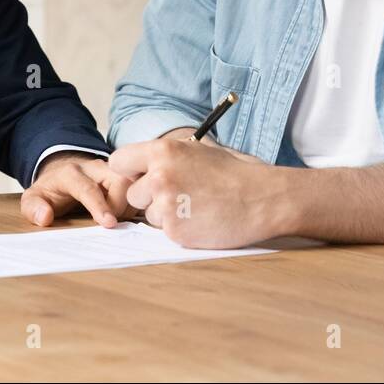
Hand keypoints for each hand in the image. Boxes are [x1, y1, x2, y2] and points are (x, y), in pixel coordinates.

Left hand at [21, 152, 135, 228]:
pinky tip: (126, 213)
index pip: (88, 188)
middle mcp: (94, 167)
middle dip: (121, 205)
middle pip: (119, 181)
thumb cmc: (50, 190)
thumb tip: (45, 217)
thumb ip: (33, 208)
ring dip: (130, 204)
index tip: (109, 224)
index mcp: (71, 173)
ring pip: (132, 183)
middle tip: (113, 223)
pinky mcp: (121, 174)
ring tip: (118, 219)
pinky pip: (137, 186)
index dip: (100, 206)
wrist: (61, 172)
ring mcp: (110, 169)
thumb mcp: (33, 198)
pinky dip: (135, 202)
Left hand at [109, 138, 285, 248]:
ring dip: (167, 215)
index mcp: (163, 151)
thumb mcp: (198, 151)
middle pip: (133, 194)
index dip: (130, 171)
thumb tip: (142, 165)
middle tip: (181, 196)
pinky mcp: (176, 231)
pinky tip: (203, 220)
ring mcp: (166, 205)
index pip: (119, 161)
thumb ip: (167, 158)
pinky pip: (166, 232)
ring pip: (149, 216)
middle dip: (150, 198)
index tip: (141, 177)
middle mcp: (159, 176)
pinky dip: (182, 229)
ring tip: (197, 207)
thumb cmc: (236, 173)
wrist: (264, 198)